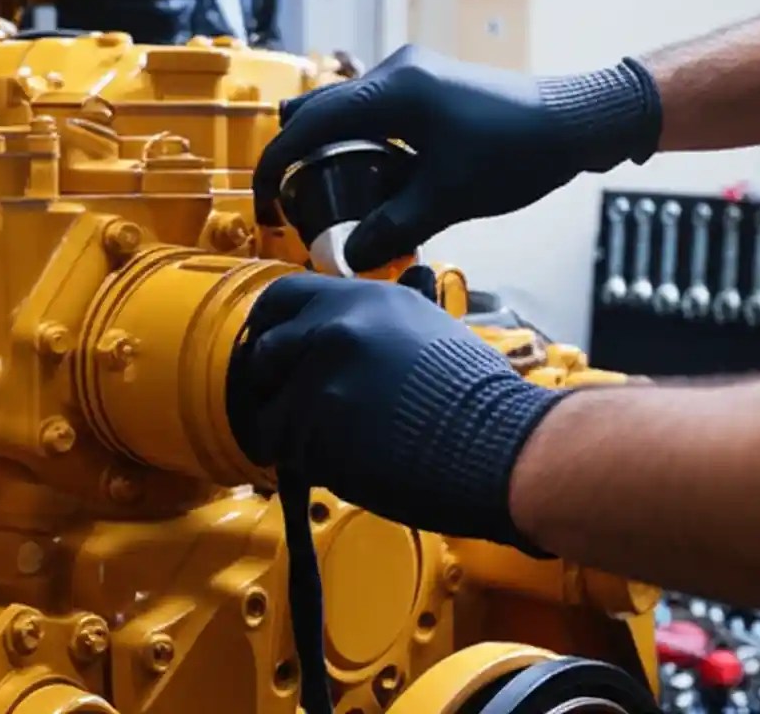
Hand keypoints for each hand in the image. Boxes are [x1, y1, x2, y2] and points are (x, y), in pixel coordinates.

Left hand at [227, 271, 565, 551]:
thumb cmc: (478, 400)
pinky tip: (347, 460)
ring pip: (266, 409)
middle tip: (298, 407)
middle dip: (271, 386)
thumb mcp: (428, 329)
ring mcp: (320, 378)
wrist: (498, 447)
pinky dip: (303, 461)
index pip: (280, 298)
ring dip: (291, 431)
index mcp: (362, 298)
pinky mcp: (313, 429)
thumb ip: (382, 317)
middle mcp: (334, 328)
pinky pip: (281, 449)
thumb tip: (380, 299)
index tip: (271, 353)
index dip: (270, 329)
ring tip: (340, 441)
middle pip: (260, 354)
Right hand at [253, 45, 661, 271]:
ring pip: (343, 113)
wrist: (574, 122)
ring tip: (336, 200)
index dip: (276, 167)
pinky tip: (374, 182)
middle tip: (299, 205)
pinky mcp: (424, 88)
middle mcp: (393, 75)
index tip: (267, 205)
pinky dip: (359, 146)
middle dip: (298, 159)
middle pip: (316, 113)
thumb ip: (392, 228)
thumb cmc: (518, 150)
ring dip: (331, 154)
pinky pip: (371, 114)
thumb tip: (348, 255)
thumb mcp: (448, 199)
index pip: (307, 126)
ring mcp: (409, 77)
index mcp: (390, 93)